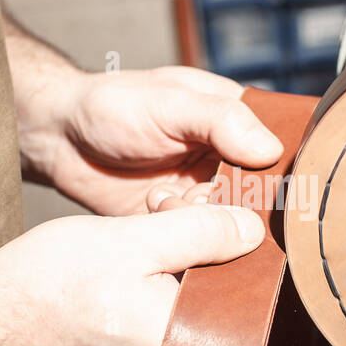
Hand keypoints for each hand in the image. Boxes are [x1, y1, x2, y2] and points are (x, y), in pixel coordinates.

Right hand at [0, 202, 264, 345]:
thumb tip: (250, 232)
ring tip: (135, 250)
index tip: (205, 219)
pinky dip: (149, 306)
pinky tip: (120, 279)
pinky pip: (156, 339)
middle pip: (213, 312)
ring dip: (172, 282)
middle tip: (165, 228)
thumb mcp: (131, 240)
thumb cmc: (46, 284)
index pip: (239, 299)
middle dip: (199, 264)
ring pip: (183, 323)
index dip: (227, 250)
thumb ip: (200, 233)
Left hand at [17, 67, 282, 215]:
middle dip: (241, 205)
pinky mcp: (182, 226)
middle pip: (265, 197)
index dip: (286, 172)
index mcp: (239, 123)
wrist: (60, 140)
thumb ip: (219, 120)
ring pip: (235, 225)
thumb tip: (270, 150)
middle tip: (205, 195)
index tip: (269, 186)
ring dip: (205, 220)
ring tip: (163, 196)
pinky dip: (185, 237)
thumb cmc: (112, 106)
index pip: (284, 151)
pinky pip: (202, 243)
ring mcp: (207, 197)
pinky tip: (153, 210)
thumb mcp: (168, 102)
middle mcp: (231, 162)